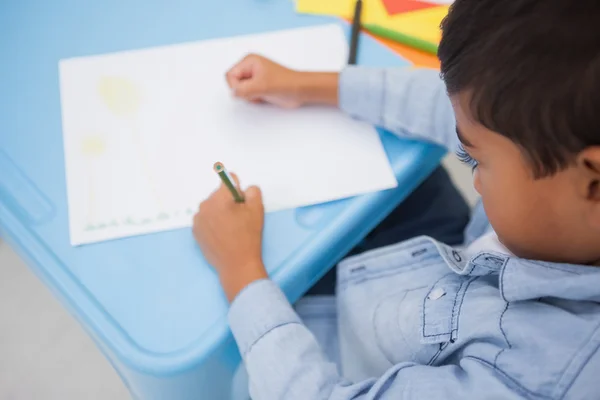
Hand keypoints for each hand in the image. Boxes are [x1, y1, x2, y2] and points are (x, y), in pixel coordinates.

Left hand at [193, 174, 267, 301]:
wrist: (237, 264)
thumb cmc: (248, 236)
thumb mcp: (257, 210)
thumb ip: (253, 191)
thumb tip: (246, 189)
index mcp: (219, 197)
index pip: (228, 180)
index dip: (238, 189)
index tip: (242, 201)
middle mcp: (205, 205)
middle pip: (219, 194)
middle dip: (229, 201)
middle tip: (239, 218)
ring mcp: (198, 219)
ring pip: (211, 207)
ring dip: (220, 212)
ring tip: (231, 229)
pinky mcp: (195, 232)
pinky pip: (205, 220)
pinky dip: (213, 223)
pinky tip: (222, 235)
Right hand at [225, 54, 339, 107]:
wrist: (300, 90)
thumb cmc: (286, 83)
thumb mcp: (261, 86)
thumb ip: (244, 89)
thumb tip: (233, 93)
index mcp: (249, 61)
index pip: (230, 75)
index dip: (236, 86)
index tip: (248, 91)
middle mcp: (250, 67)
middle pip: (234, 83)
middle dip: (243, 92)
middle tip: (257, 92)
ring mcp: (254, 77)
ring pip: (240, 91)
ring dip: (249, 96)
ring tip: (262, 94)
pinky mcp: (259, 86)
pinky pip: (248, 95)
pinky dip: (254, 99)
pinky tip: (264, 97)